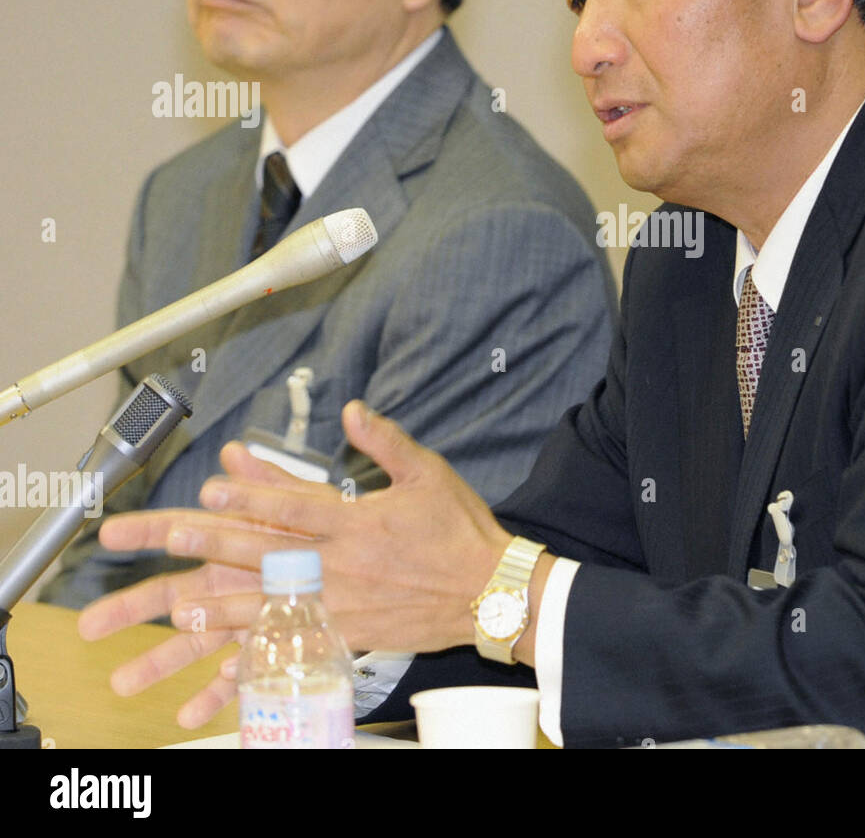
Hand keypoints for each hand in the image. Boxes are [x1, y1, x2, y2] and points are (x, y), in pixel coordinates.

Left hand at [80, 400, 514, 726]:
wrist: (490, 592)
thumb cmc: (461, 529)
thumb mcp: (428, 473)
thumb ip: (386, 441)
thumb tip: (352, 409)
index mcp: (360, 522)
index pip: (295, 505)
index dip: (252, 492)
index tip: (213, 483)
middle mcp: (345, 565)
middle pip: (271, 554)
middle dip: (218, 545)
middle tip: (173, 537)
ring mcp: (345, 604)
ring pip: (275, 604)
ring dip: (226, 606)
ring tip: (183, 609)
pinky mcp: (351, 633)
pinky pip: (300, 640)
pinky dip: (263, 649)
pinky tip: (231, 656)